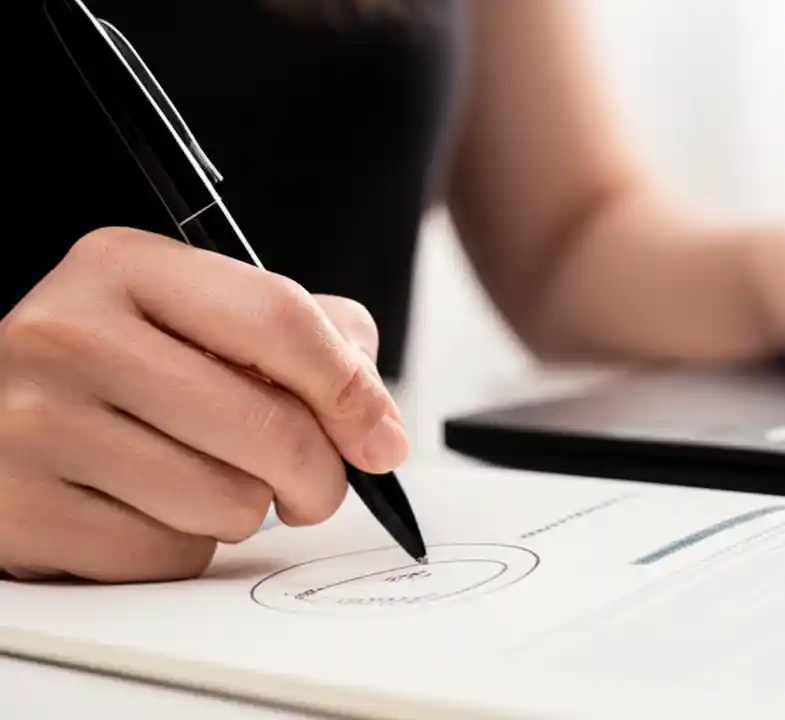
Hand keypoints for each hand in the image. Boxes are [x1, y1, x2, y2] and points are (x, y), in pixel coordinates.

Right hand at [0, 228, 407, 582]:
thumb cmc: (110, 369)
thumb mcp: (193, 316)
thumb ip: (301, 338)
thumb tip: (376, 423)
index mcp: (124, 267)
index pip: (279, 321)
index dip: (352, 391)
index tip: (381, 441)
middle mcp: (68, 334)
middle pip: (268, 427)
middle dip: (320, 475)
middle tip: (314, 486)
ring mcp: (34, 425)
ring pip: (228, 503)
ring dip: (245, 510)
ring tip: (203, 480)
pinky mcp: (22, 512)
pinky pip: (169, 555)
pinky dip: (183, 547)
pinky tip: (147, 509)